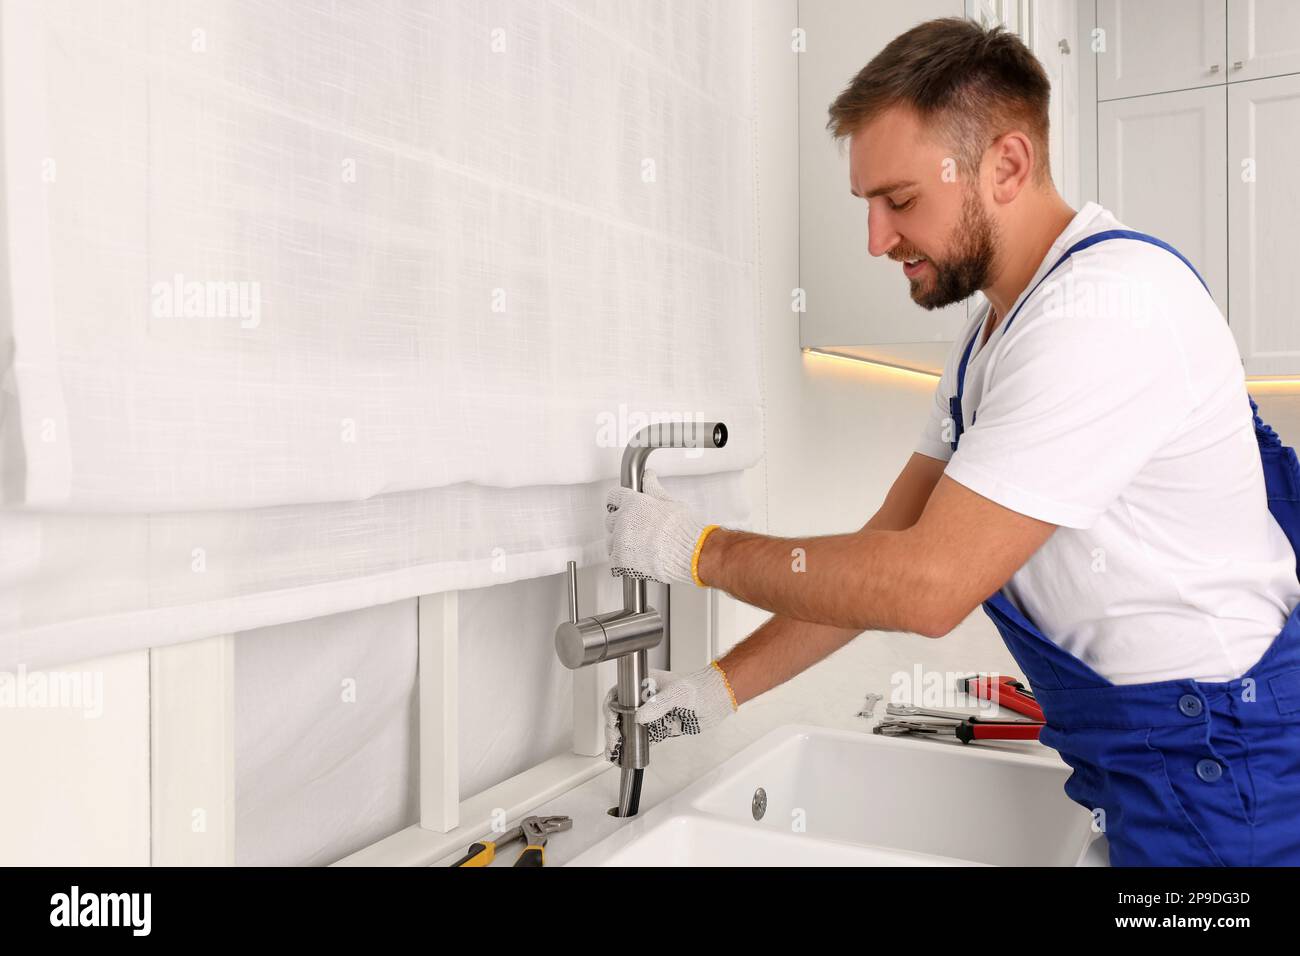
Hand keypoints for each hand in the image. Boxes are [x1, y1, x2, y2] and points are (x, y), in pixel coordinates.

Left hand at [604, 469, 715, 585]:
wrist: (690, 554)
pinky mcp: (621, 560)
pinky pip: (613, 558)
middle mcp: (623, 520)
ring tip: (639, 546)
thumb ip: (653, 488)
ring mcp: (620, 541)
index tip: (622, 506)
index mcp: (633, 503)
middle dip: (621, 523)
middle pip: (610, 519)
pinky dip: (622, 560)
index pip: (614, 496)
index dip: (619, 501)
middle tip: (638, 530)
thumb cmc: (684, 530)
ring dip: (620, 542)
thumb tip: (649, 476)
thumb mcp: (670, 502)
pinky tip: (637, 558)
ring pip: (610, 540)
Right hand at [604, 663, 737, 763]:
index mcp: (645, 683)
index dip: (611, 708)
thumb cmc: (700, 687)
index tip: (613, 721)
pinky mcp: (660, 727)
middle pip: (620, 713)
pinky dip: (632, 746)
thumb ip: (658, 705)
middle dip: (613, 728)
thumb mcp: (677, 694)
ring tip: (614, 752)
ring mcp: (652, 713)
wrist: (717, 699)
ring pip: (629, 727)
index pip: (619, 694)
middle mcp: (645, 698)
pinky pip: (642, 737)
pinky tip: (624, 754)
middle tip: (613, 742)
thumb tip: (639, 716)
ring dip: (619, 739)